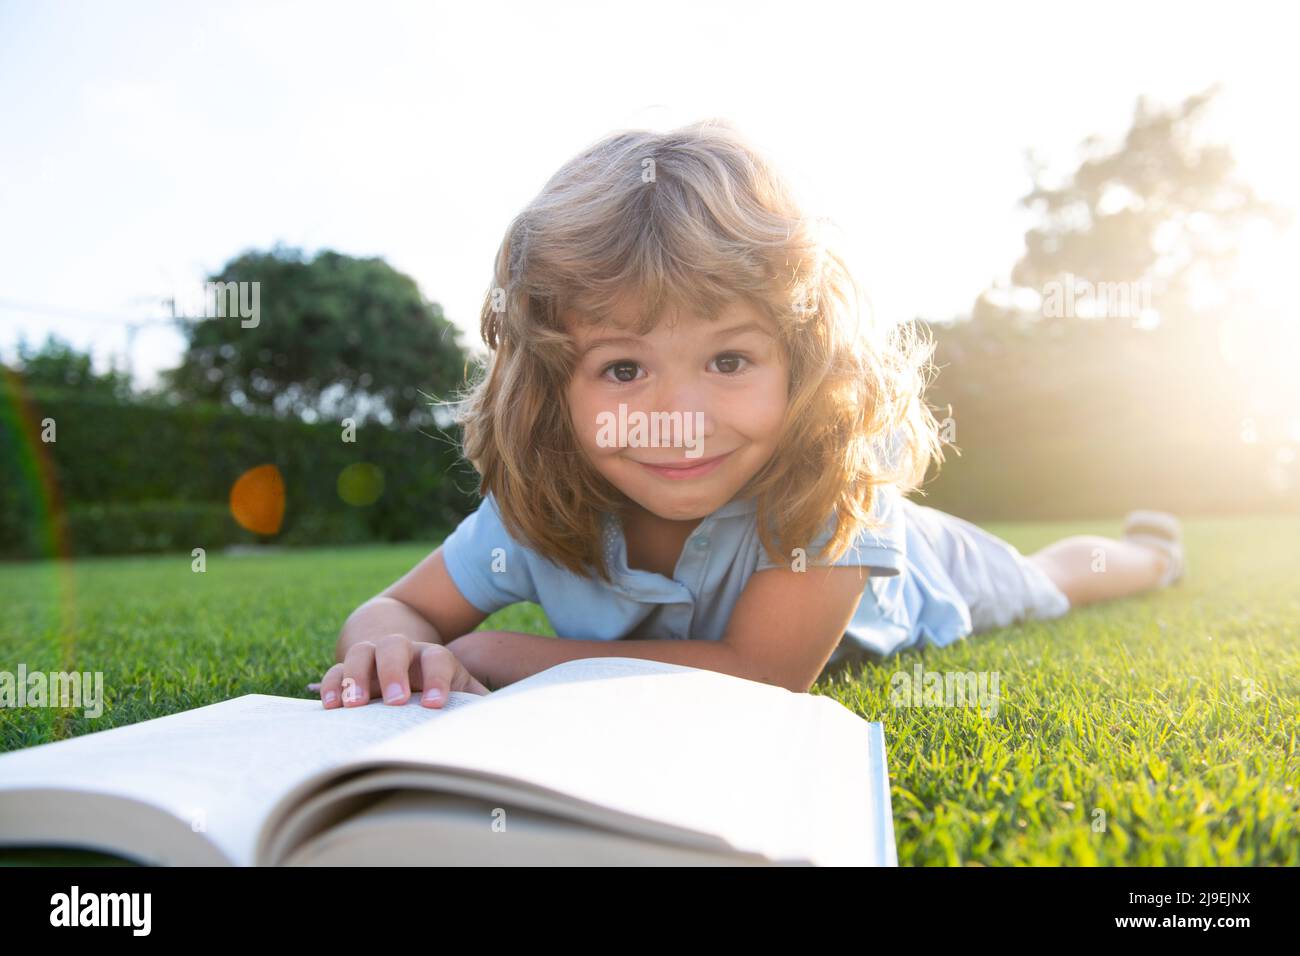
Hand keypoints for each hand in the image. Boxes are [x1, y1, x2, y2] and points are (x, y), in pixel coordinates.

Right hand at [313, 634, 489, 708]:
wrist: (403, 658)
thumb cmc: (437, 684)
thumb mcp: (458, 688)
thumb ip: (477, 700)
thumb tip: (504, 718)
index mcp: (432, 656)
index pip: (437, 660)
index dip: (437, 680)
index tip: (435, 704)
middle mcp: (401, 651)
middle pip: (395, 647)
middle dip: (394, 672)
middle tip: (396, 700)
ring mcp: (372, 657)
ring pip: (361, 654)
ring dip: (356, 676)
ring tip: (355, 704)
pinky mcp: (348, 671)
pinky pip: (334, 670)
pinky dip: (331, 685)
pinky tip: (330, 707)